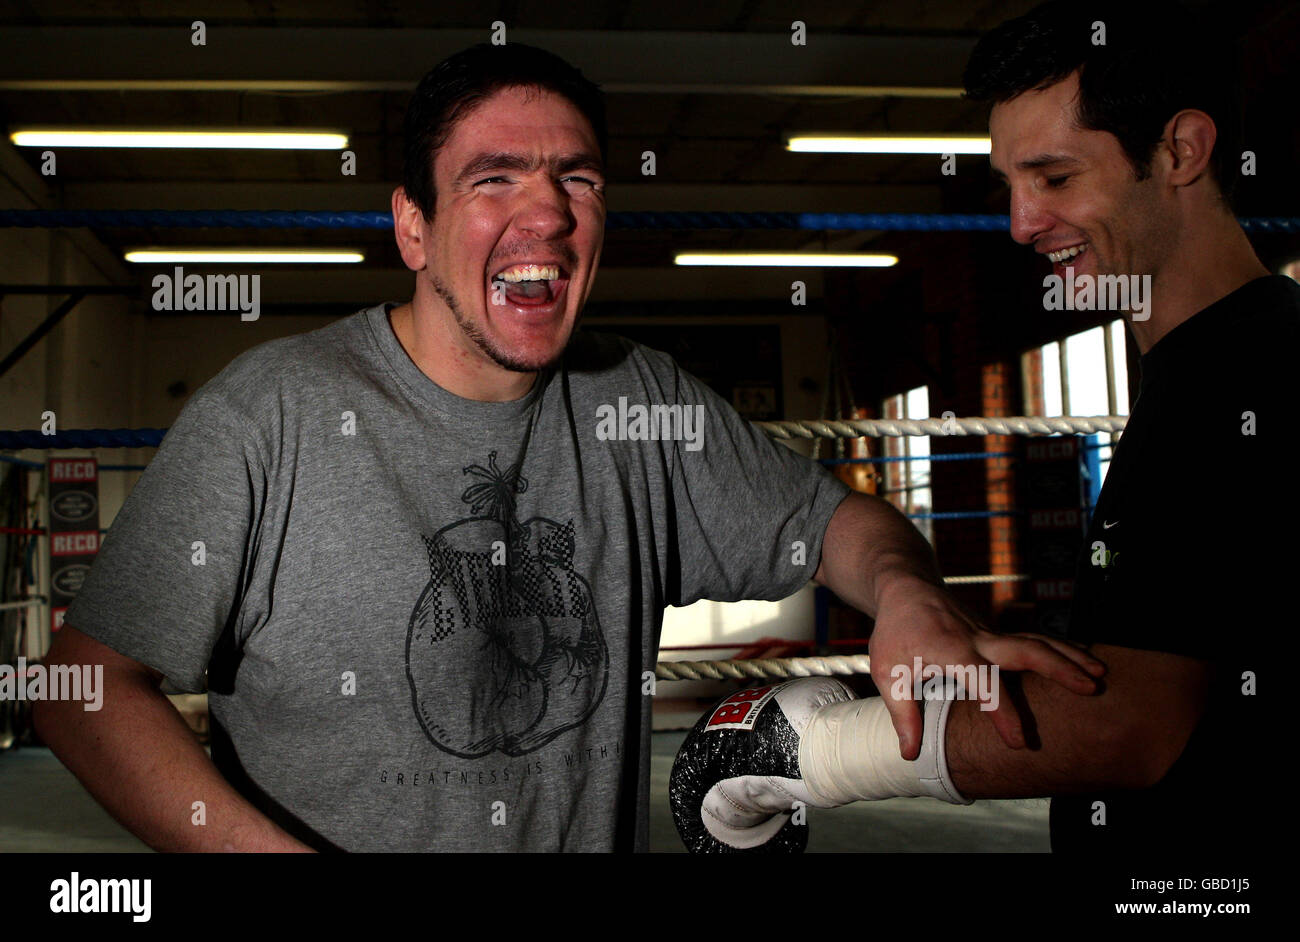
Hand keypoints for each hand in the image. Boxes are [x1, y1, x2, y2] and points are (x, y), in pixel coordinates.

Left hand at [869, 577, 1104, 759]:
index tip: (1019, 742)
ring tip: (1101, 674)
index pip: (986, 684)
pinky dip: (1059, 651)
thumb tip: (911, 755)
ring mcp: (990, 634)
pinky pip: (1031, 641)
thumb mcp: (888, 671)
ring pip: (1036, 641)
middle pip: (1026, 650)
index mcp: (953, 651)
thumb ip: (903, 714)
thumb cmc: (895, 631)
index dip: (1003, 714)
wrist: (905, 587)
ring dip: (1069, 655)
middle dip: (1059, 668)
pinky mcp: (995, 633)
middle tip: (1091, 688)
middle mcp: (979, 640)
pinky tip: (1081, 662)